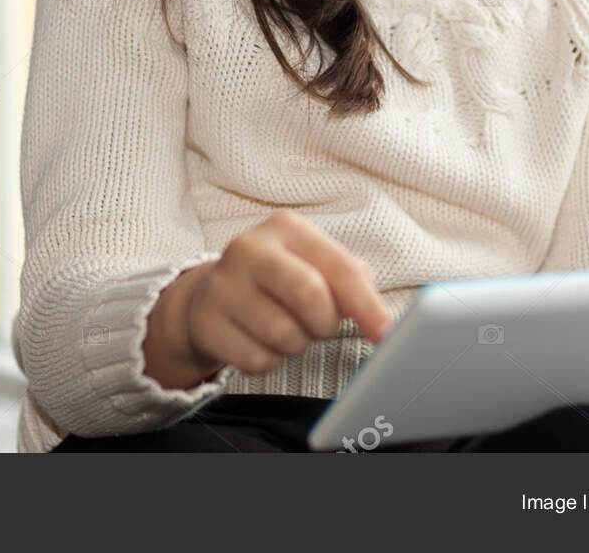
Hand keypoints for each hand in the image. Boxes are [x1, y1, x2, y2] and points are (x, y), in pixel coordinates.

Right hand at [142, 210, 393, 388]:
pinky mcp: (204, 321)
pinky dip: (268, 360)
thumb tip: (383, 321)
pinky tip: (259, 341)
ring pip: (283, 335)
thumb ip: (351, 283)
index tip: (385, 335)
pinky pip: (256, 360)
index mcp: (287, 228)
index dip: (368, 306)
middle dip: (325, 324)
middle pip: (310, 294)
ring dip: (296, 345)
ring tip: (286, 329)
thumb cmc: (278, 282)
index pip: (340, 267)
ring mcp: (222, 284)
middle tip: (320, 327)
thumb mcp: (313, 265)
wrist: (209, 296)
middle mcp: (250, 248)